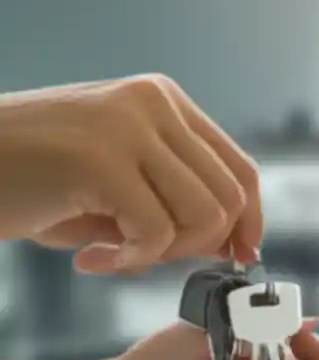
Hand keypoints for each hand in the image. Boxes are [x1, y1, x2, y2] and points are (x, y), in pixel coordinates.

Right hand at [0, 74, 262, 271]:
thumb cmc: (29, 181)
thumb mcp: (117, 184)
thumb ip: (176, 202)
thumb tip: (238, 243)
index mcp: (162, 100)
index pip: (239, 167)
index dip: (247, 221)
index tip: (235, 257)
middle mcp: (153, 103)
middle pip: (230, 196)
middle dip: (197, 245)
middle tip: (143, 255)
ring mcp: (128, 126)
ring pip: (204, 215)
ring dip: (163, 254)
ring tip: (110, 252)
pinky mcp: (101, 160)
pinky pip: (157, 232)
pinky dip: (130, 259)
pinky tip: (89, 257)